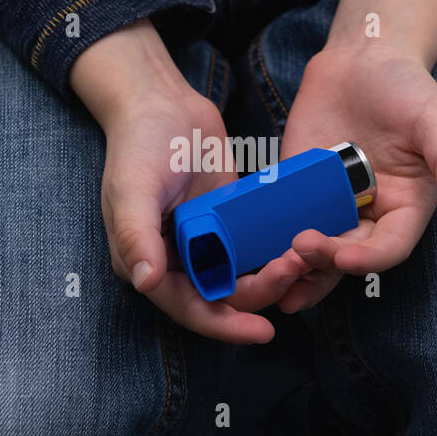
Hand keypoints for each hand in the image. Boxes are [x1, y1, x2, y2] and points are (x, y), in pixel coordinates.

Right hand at [70, 19, 303, 342]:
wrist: (161, 103)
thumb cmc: (139, 144)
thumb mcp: (132, 188)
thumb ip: (135, 234)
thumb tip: (143, 280)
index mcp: (147, 263)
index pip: (189, 309)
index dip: (225, 326)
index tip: (263, 332)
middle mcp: (175, 262)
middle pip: (223, 299)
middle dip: (261, 293)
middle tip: (295, 267)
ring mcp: (203, 243)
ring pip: (244, 278)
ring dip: (274, 275)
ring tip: (304, 254)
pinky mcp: (225, 224)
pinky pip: (253, 251)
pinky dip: (275, 252)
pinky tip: (302, 244)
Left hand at [267, 0, 436, 312]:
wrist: (362, 61)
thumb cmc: (407, 89)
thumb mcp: (436, 120)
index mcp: (406, 209)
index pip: (390, 247)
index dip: (370, 259)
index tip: (346, 257)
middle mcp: (369, 217)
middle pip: (348, 256)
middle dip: (325, 261)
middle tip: (300, 249)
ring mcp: (331, 208)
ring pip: (314, 253)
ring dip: (295, 269)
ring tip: (274, 277)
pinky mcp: (298, 193)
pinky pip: (283, 225)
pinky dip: (269, 243)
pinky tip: (252, 252)